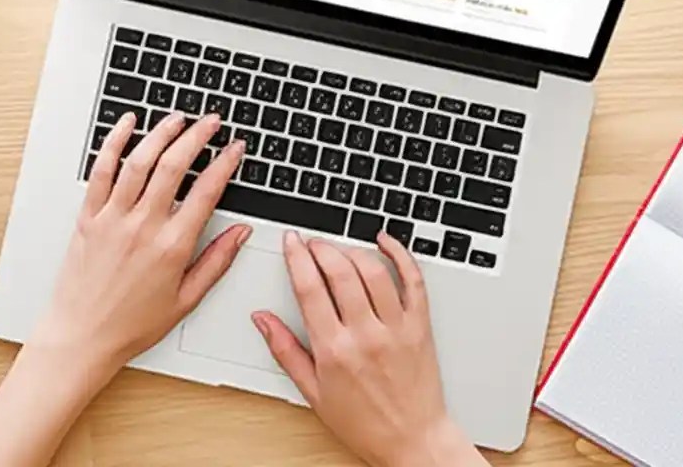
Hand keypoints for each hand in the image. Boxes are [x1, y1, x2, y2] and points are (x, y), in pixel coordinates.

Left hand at [31, 110, 251, 371]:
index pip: (206, 191)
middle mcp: (143, 226)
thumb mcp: (187, 299)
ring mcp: (113, 218)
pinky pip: (101, 171)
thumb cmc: (131, 324)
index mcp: (172, 246)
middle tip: (211, 122)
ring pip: (140, 161)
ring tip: (177, 118)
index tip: (235, 148)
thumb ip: (217, 261)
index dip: (225, 163)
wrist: (82, 336)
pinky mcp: (89, 217)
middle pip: (174, 165)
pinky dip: (114, 143)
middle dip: (197, 136)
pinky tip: (126, 125)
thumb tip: (241, 233)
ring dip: (161, 133)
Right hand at [252, 233, 487, 466]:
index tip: (291, 242)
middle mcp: (365, 335)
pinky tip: (386, 243)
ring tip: (339, 248)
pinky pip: (413, 281)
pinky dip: (400, 255)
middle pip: (340, 271)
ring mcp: (396, 328)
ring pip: (373, 271)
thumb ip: (285, 350)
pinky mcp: (420, 326)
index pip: (310, 289)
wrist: (412, 440)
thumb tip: (262, 320)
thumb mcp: (313, 392)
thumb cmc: (364, 423)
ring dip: (352, 250)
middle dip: (321, 248)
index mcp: (334, 351)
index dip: (296, 257)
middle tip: (311, 243)